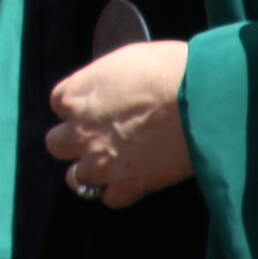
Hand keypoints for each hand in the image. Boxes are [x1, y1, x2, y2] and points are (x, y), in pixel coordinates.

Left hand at [45, 39, 192, 208]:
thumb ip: (105, 81)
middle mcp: (80, 131)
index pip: (58, 105)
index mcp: (76, 95)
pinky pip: (110, 198)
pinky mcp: (128, 185)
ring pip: (76, 178)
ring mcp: (101, 162)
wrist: (200, 99)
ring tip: (112, 164)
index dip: (78, 107)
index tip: (95, 107)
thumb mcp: (125, 60)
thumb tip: (109, 87)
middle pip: (57, 144)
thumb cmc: (167, 69)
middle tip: (98, 137)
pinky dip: (119, 192)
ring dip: (91, 171)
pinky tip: (132, 180)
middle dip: (74, 141)